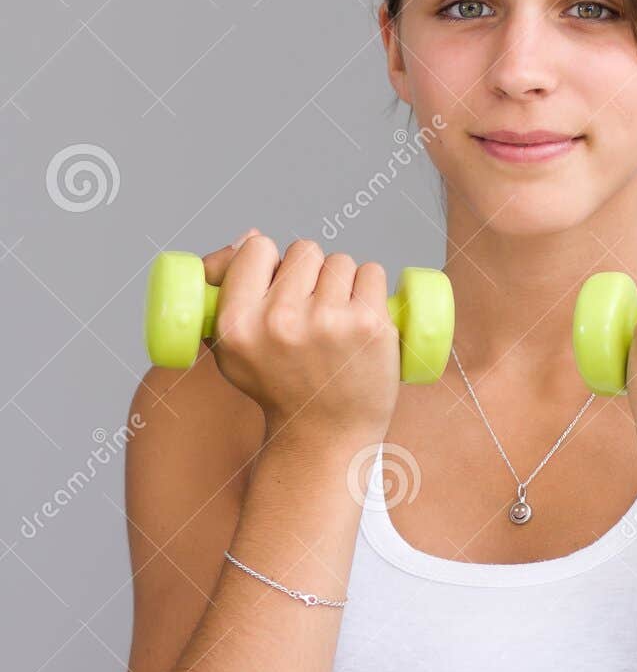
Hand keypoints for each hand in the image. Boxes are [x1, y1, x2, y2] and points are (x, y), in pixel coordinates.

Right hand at [204, 231, 399, 444]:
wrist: (325, 436)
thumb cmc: (279, 387)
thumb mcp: (233, 350)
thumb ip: (228, 292)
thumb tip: (251, 235)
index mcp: (237, 324)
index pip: (257, 248)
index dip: (272, 263)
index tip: (281, 287)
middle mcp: (280, 321)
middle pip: (304, 250)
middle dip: (311, 274)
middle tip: (313, 313)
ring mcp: (328, 322)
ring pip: (340, 261)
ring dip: (343, 282)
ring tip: (338, 322)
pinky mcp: (370, 325)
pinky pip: (372, 272)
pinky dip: (371, 288)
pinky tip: (363, 319)